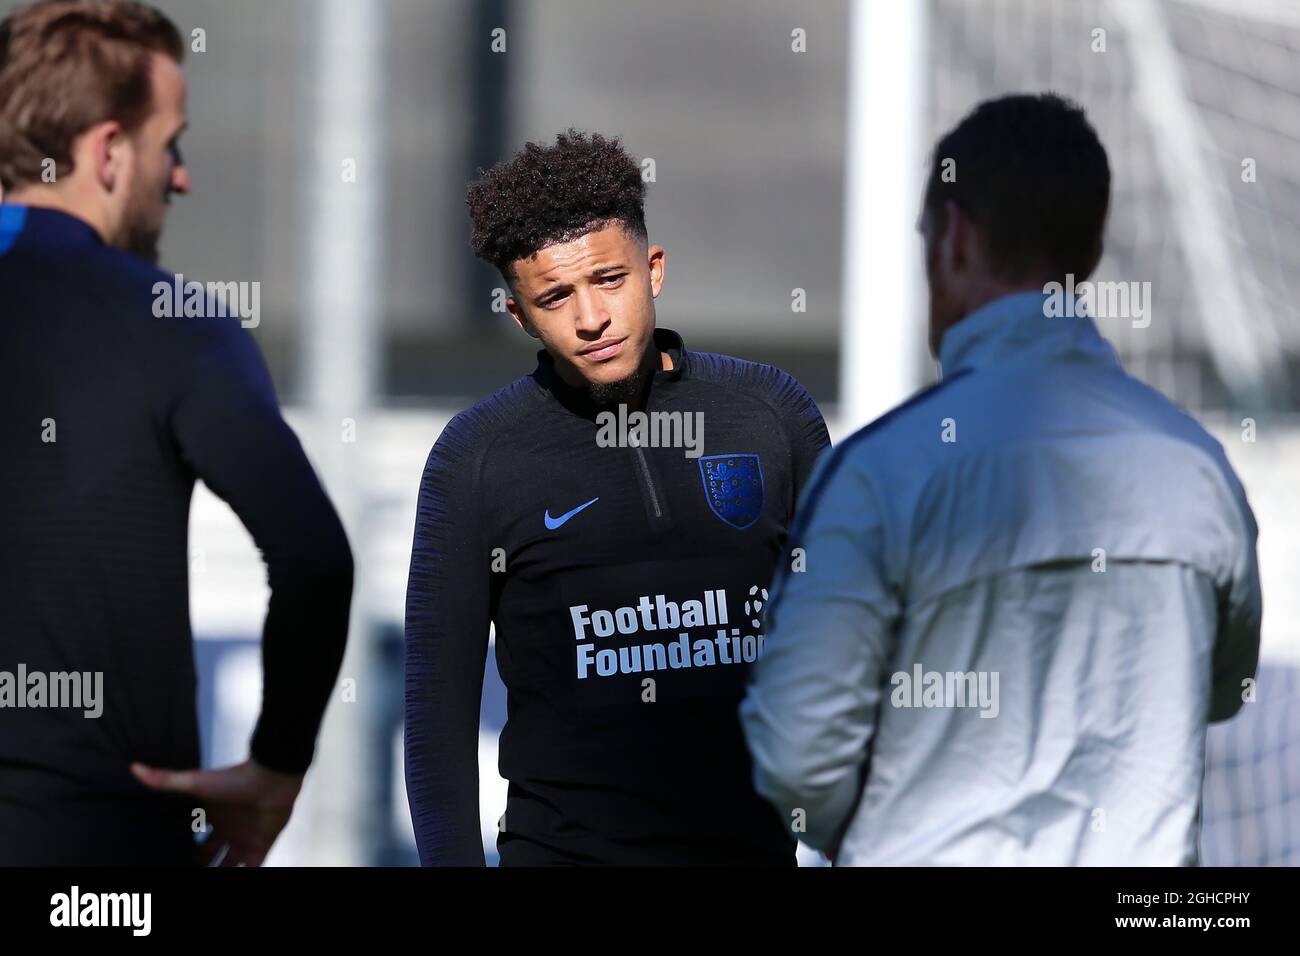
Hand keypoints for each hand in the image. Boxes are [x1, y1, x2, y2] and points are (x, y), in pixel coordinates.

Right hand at [131, 758, 303, 866]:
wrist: (272, 777)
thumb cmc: (235, 779)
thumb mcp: (195, 782)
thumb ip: (166, 779)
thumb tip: (135, 767)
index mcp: (210, 818)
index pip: (192, 841)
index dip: (182, 852)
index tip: (166, 860)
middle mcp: (226, 831)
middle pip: (208, 857)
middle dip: (198, 866)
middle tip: (183, 873)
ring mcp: (244, 840)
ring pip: (227, 867)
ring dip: (217, 873)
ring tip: (204, 883)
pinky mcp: (261, 847)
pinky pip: (252, 869)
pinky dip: (243, 877)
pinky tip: (230, 884)